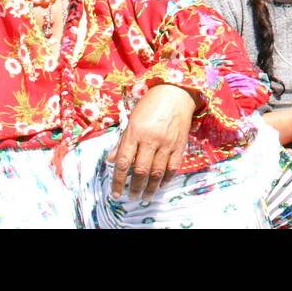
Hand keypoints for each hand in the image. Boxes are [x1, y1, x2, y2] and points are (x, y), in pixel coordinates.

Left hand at [108, 84, 196, 199]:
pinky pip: (173, 167)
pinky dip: (166, 179)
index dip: (118, 181)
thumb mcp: (132, 120)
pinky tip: (160, 185)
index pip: (123, 162)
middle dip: (135, 188)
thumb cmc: (150, 104)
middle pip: (141, 170)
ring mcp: (167, 143)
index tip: (115, 193)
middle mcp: (150, 139)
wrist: (176, 92)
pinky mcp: (179, 145)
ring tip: (145, 197)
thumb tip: (111, 160)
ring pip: (157, 172)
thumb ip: (122, 141)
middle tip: (131, 197)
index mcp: (135, 132)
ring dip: (150, 188)